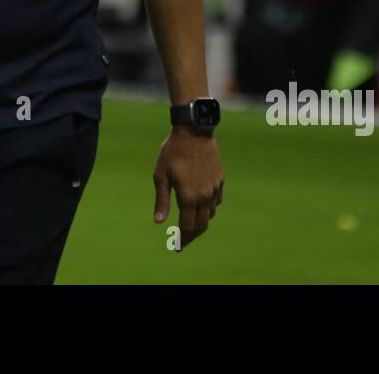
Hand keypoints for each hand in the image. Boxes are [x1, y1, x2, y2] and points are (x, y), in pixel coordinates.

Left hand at [153, 126, 223, 247]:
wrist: (194, 132)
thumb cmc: (172, 152)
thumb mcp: (161, 176)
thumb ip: (161, 200)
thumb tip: (158, 222)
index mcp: (189, 197)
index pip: (187, 226)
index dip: (182, 239)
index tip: (177, 247)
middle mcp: (204, 196)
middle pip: (202, 225)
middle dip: (192, 235)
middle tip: (183, 241)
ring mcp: (214, 188)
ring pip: (210, 214)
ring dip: (201, 221)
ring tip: (191, 223)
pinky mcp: (220, 180)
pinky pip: (216, 201)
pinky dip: (209, 208)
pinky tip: (201, 206)